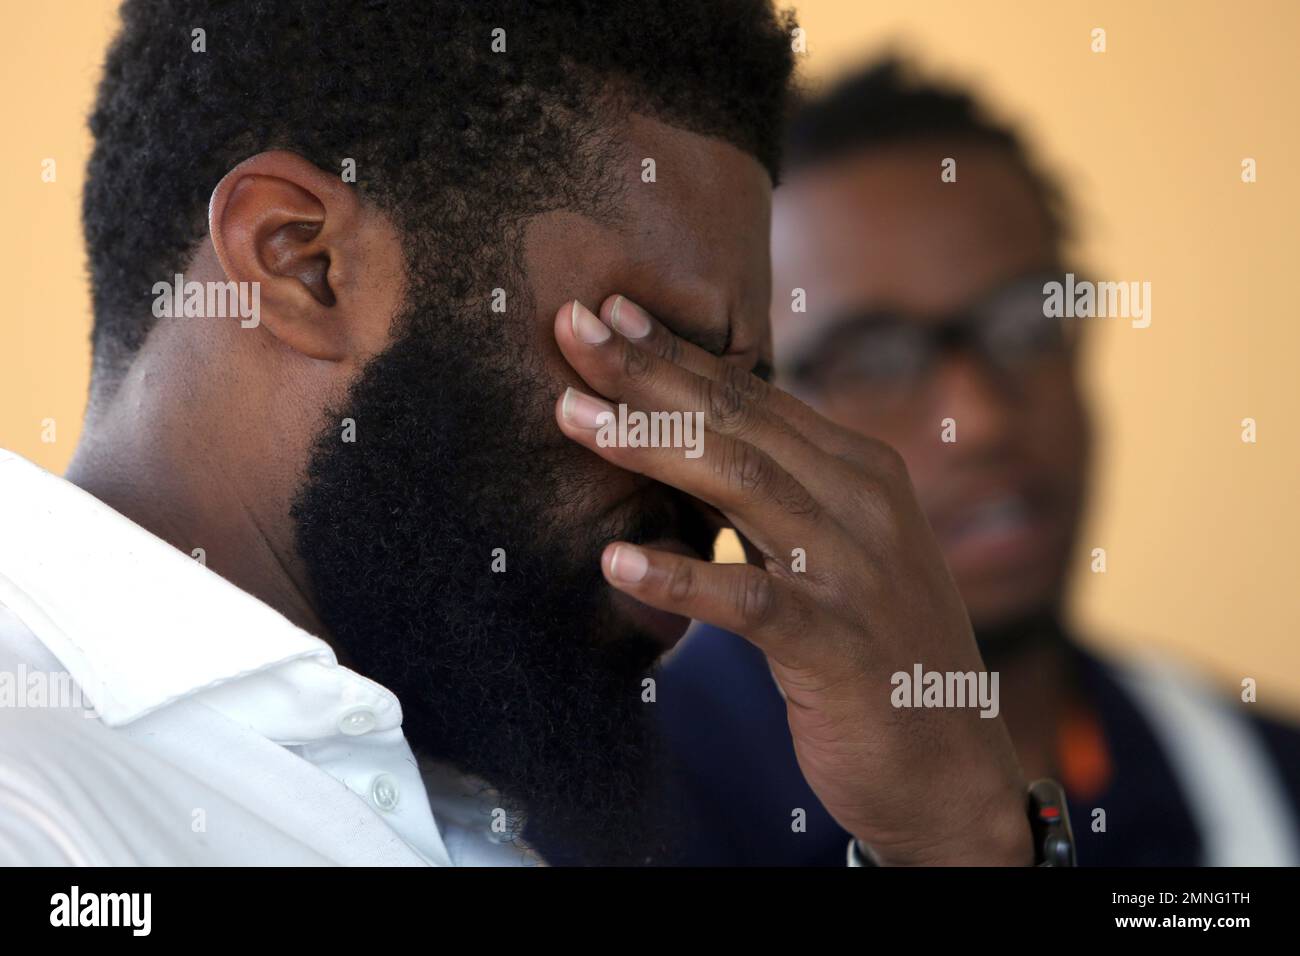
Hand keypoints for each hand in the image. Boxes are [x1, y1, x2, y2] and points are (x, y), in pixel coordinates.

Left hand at [553, 295, 1032, 865]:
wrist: (952, 766)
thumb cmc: (877, 652)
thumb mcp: (841, 550)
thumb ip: (783, 493)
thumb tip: (696, 444)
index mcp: (861, 472)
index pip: (755, 396)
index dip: (678, 352)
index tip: (609, 311)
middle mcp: (862, 503)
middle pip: (740, 421)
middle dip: (650, 371)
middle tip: (572, 327)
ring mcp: (853, 571)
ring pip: (743, 484)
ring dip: (653, 445)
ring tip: (574, 417)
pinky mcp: (835, 645)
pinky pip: (748, 600)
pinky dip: (681, 578)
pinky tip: (616, 561)